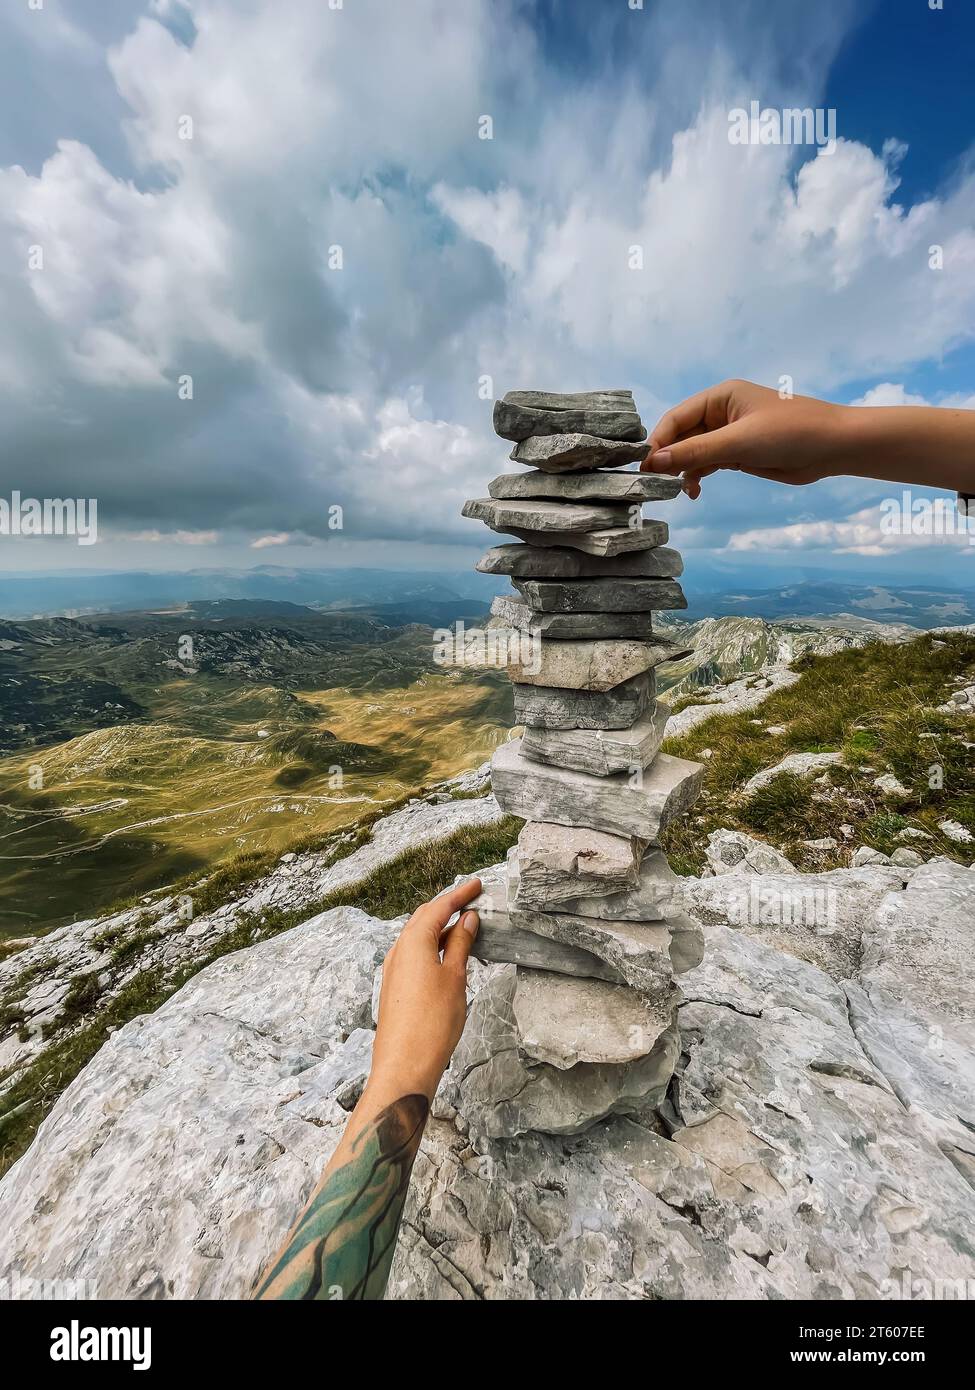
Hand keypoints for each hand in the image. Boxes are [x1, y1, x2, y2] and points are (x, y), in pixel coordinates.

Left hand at [366, 878, 481, 1104]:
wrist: (404, 1066)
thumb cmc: (432, 1023)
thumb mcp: (454, 978)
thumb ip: (460, 944)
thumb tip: (467, 920)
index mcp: (413, 943)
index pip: (438, 907)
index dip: (459, 894)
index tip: (477, 884)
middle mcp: (398, 951)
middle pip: (423, 918)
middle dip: (447, 906)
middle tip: (471, 899)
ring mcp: (394, 969)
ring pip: (418, 937)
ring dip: (440, 927)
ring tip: (464, 925)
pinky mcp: (395, 987)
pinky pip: (414, 954)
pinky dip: (432, 946)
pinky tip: (447, 954)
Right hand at [642, 379, 847, 498]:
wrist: (832, 447)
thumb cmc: (790, 432)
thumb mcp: (739, 442)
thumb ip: (696, 452)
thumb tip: (654, 462)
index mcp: (720, 397)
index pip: (676, 417)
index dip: (658, 441)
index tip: (643, 467)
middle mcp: (721, 413)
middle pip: (682, 436)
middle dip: (668, 458)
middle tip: (652, 484)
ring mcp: (730, 434)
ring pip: (693, 452)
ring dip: (682, 471)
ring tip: (675, 491)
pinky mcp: (739, 453)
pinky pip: (708, 464)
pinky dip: (698, 477)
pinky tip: (693, 492)